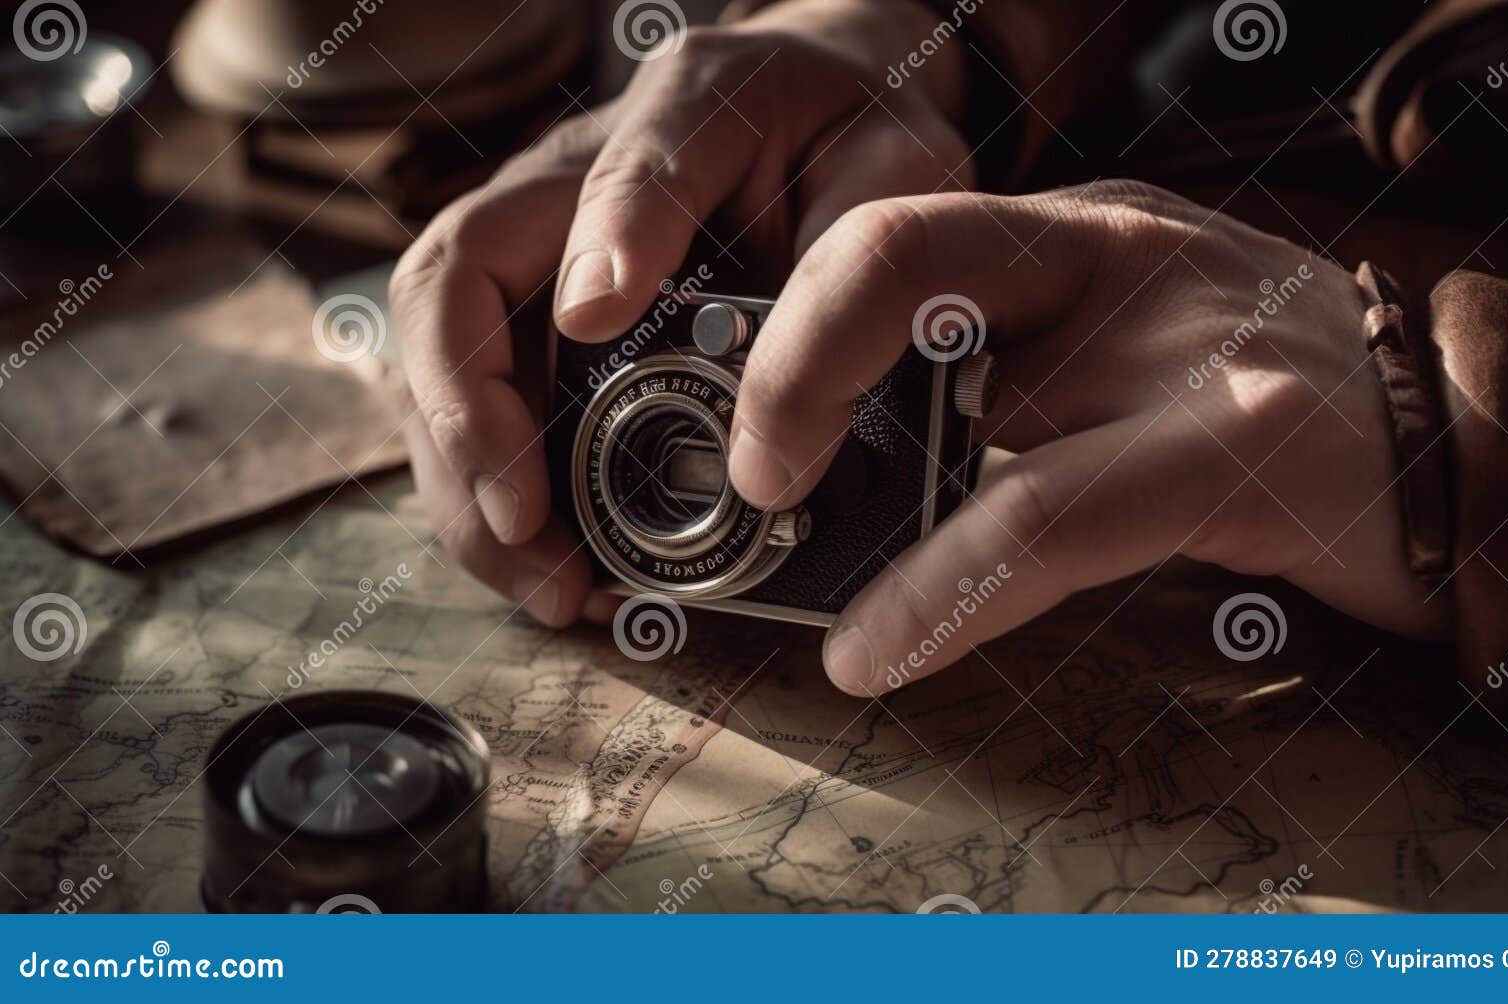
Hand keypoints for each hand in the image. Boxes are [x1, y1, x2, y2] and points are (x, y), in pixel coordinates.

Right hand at [388, 0, 972, 625]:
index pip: (620, 172)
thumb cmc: (859, 146)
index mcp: (686, 110)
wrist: (834, 123)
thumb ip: (846, 256)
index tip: (592, 324)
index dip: (599, 248)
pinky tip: (559, 570)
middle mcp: (576, 175)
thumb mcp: (893, 171)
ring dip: (472, 485)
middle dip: (472, 421)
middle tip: (530, 530)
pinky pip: (485, 406)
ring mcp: (542, 249)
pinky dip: (503, 498)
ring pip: (444, 359)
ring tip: (552, 584)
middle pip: (456, 282)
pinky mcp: (540, 319)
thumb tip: (767, 403)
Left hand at [723, 181, 1454, 696]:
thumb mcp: (1128, 360)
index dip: (790, 329)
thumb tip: (850, 490)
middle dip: (787, 373)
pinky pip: (1047, 523)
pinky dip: (942, 598)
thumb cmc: (1268, 406)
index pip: (891, 235)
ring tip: (827, 612)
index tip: (749, 435)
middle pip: (897, 261)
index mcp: (1074, 237)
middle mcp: (1116, 260)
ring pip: (967, 419)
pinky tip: (884, 648)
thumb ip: (1009, 399)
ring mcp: (1183, 347)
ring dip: (857, 529)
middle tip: (754, 480)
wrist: (1468, 440)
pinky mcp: (1241, 449)